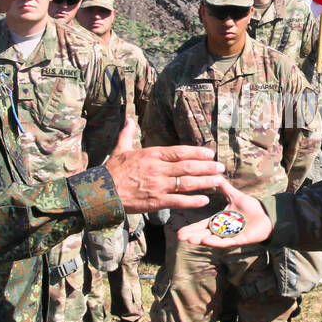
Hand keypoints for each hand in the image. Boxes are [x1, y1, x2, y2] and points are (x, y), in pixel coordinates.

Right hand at [102, 119, 225, 212]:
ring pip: (187, 183)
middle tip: (221, 167)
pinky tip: (205, 199)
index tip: (210, 153)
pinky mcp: (156, 201)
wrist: (101, 192)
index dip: (197, 153)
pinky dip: (193, 200)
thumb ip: (127, 134)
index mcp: (151, 155)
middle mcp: (157, 169)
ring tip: (218, 181)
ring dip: (205, 182)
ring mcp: (158, 185)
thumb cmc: (111, 171)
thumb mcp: (120, 149)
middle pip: (188, 167)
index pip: (180, 151)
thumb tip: (129, 119)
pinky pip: (179, 201)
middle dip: (207, 167)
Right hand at [175, 178, 272, 247]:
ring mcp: (231, 236)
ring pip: (214, 239)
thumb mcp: (234, 196)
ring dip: (202, 240)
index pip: (203, 226)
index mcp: (220, 221)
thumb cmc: (252, 208)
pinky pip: (227, 241)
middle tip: (179, 237)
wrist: (268, 215)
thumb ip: (224, 187)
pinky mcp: (240, 239)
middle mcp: (223, 231)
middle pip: (205, 234)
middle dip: (192, 236)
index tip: (179, 232)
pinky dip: (217, 242)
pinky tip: (207, 241)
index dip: (191, 229)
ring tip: (190, 241)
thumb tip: (215, 175)